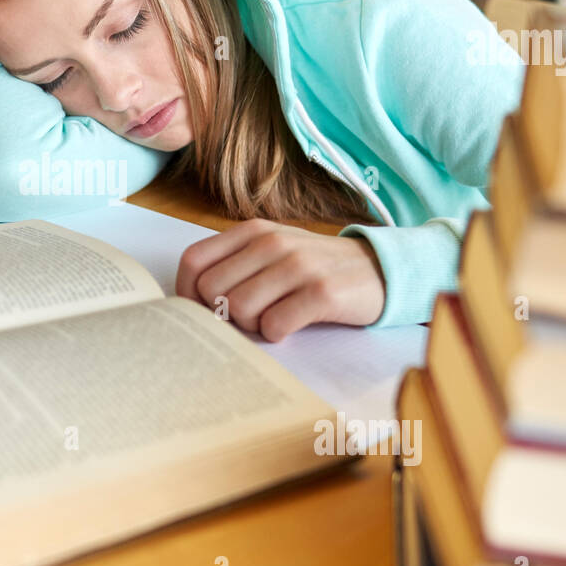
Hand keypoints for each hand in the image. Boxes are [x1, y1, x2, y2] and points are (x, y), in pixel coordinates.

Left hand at [175, 219, 385, 339]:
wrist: (380, 270)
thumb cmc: (314, 268)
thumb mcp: (272, 252)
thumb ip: (234, 265)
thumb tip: (190, 300)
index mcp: (253, 231)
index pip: (193, 261)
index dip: (186, 293)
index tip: (200, 311)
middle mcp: (272, 242)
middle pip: (211, 290)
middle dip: (222, 313)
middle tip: (249, 316)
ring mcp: (297, 265)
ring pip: (238, 308)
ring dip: (250, 325)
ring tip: (273, 318)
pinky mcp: (321, 293)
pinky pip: (273, 325)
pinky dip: (275, 334)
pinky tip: (290, 325)